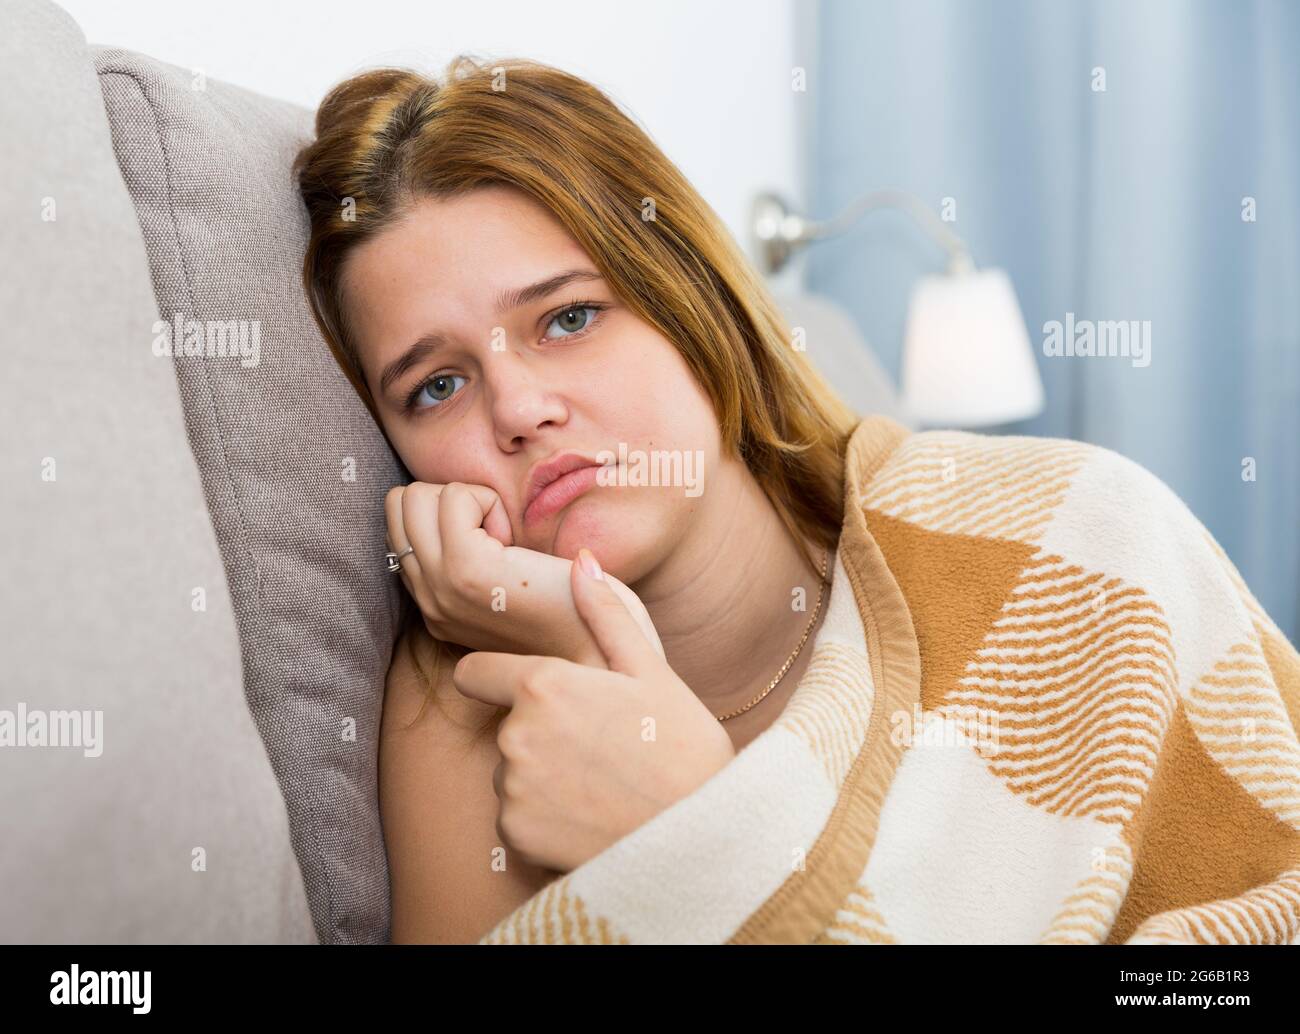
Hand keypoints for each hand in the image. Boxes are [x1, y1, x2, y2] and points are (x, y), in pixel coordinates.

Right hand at [385, 482, 662, 667]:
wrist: (608, 654)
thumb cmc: (583, 617)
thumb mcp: (513, 592)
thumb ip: (476, 562)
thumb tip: (456, 515)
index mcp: (437, 607)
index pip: (401, 526)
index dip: (452, 518)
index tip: (500, 548)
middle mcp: (429, 602)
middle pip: (400, 505)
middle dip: (451, 502)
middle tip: (500, 538)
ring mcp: (442, 588)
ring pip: (414, 497)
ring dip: (466, 500)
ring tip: (506, 540)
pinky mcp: (468, 571)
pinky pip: (454, 497)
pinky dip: (487, 500)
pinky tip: (515, 540)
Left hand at [452, 547, 735, 872]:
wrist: (702, 835)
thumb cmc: (683, 746)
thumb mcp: (650, 672)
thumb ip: (605, 616)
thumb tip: (582, 561)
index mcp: (543, 684)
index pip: (474, 674)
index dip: (498, 679)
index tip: (531, 693)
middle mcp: (514, 734)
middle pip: (504, 726)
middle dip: (538, 732)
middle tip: (600, 746)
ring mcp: (512, 788)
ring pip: (511, 773)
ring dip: (541, 777)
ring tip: (600, 783)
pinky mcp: (515, 834)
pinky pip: (517, 817)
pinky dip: (543, 818)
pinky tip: (589, 815)